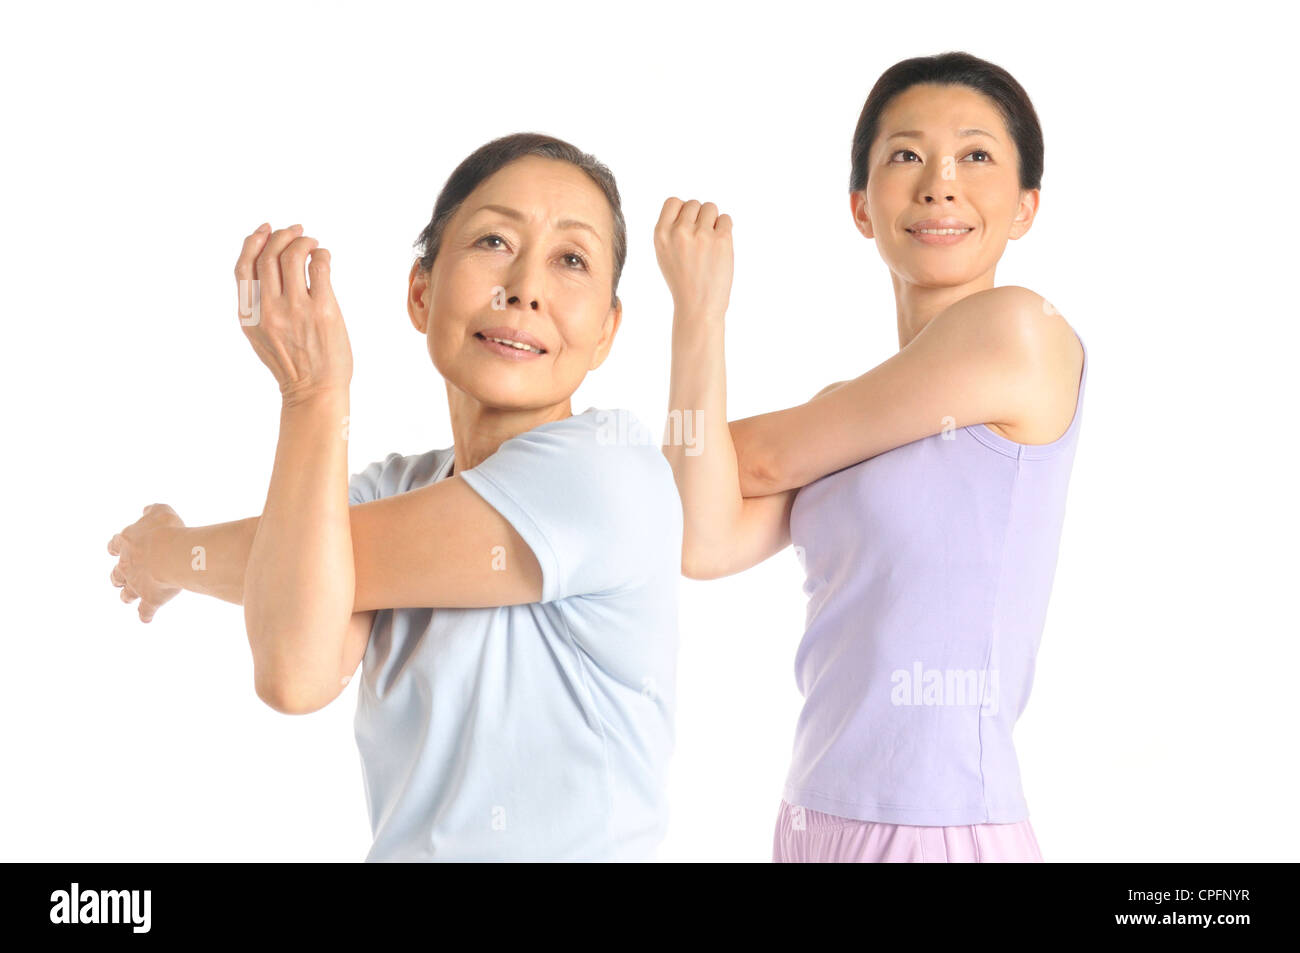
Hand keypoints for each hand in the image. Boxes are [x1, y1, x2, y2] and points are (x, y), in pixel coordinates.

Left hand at [108, 504, 184, 622]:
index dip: (115, 548)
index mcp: (127, 543)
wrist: (173, 555)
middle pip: (116, 574)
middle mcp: (127, 565)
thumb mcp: (161, 512)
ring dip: (127, 595)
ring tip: (129, 598)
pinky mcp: (150, 599)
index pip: (114, 545)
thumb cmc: (167, 531)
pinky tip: (146, 619)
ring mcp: (137, 584)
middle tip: (121, 578)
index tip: (114, 550)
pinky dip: (145, 615)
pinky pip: (145, 612)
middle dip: (118, 576)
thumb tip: (145, 510)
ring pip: (126, 594)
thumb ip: (152, 510)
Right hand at [234, 223, 351, 403]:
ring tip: (312, 242)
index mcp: (249, 315)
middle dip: (282, 235)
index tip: (267, 229)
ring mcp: (295, 309)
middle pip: (268, 254)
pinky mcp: (322, 310)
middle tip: (297, 231)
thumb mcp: (261, 335)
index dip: (253, 241)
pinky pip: (319, 267)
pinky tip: (323, 257)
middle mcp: (268, 309)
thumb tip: (267, 263)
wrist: (314, 392)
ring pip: (292, 255)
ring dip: (303, 241)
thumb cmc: (292, 363)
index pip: (243, 266)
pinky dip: (321, 254)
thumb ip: (258, 304)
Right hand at [654, 198, 733, 318]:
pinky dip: (725, 229)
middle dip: (699, 217)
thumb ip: (671, 230)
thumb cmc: (683, 281)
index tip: (687, 226)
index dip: (683, 211)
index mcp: (661, 234)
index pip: (673, 201)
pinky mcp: (721, 240)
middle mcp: (679, 231)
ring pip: (711, 208)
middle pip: (694, 204)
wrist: (698, 306)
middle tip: (701, 240)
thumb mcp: (664, 254)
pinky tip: (720, 247)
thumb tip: (689, 208)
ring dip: (713, 221)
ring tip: (710, 243)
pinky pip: (726, 219)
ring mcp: (701, 235)